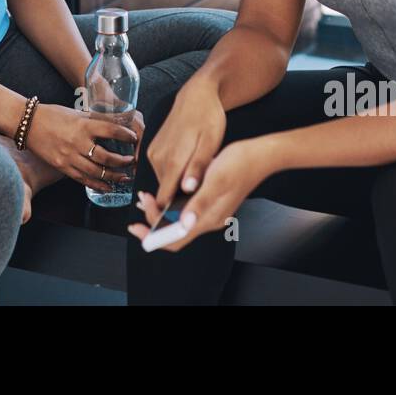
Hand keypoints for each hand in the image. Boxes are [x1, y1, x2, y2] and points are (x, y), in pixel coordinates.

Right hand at [26, 103, 138, 191]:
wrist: (28, 123)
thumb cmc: (52, 114)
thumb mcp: (75, 113)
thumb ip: (93, 121)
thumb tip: (113, 124)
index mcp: (82, 125)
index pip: (111, 131)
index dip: (126, 136)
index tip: (134, 138)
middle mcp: (77, 142)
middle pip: (106, 157)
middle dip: (122, 162)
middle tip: (131, 161)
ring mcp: (69, 157)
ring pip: (96, 172)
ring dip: (113, 176)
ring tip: (124, 176)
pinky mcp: (62, 166)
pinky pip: (82, 179)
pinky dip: (97, 184)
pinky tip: (107, 186)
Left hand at [127, 139, 269, 252]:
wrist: (260, 155)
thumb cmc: (239, 164)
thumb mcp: (216, 180)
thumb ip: (200, 202)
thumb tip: (183, 222)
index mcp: (209, 218)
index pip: (175, 239)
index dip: (152, 237)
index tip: (135, 226)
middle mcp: (209, 219)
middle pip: (174, 232)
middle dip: (153, 220)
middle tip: (141, 199)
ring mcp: (211, 211)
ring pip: (178, 221)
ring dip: (160, 212)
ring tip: (146, 197)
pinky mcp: (211, 201)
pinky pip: (186, 210)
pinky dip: (171, 204)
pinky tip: (165, 192)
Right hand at [143, 76, 226, 212]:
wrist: (196, 96)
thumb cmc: (208, 118)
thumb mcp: (210, 143)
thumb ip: (197, 168)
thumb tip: (186, 190)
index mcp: (172, 160)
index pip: (165, 199)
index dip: (173, 214)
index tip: (186, 221)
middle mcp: (157, 158)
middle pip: (165, 192)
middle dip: (179, 199)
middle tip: (200, 193)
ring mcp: (153, 153)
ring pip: (164, 181)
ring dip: (177, 185)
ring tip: (197, 177)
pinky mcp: (152, 149)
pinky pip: (162, 171)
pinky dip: (174, 174)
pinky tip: (188, 166)